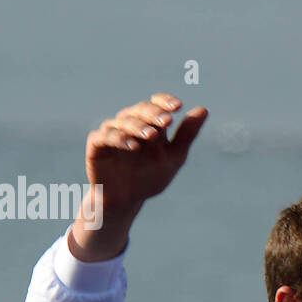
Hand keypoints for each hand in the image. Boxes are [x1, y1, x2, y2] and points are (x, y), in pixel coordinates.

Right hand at [71, 94, 207, 260]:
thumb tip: (204, 110)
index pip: (156, 104)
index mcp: (149, 123)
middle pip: (140, 110)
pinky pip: (105, 136)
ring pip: (123, 121)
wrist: (127, 199)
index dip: (165, 101)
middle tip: (167, 121)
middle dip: (154, 114)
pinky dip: (119, 139)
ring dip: (138, 126)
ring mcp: (112, 132)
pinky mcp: (97, 144)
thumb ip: (187, 135)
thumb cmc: (151, 176)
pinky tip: (133, 146)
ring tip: (152, 135)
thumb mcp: (174, 157)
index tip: (178, 106)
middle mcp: (129, 123)